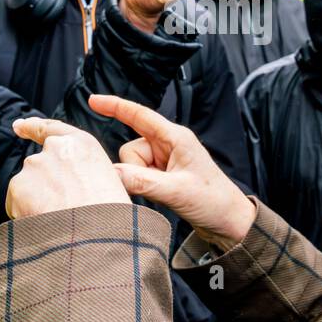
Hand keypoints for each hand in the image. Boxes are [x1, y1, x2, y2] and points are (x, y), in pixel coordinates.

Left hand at [7, 117, 129, 217]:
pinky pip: (15, 204)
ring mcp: (34, 166)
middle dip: (42, 185)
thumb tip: (75, 184)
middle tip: (60, 209)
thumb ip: (87, 173)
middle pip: (38, 165)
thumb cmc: (109, 218)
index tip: (18, 126)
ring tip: (56, 221)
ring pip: (26, 186)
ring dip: (35, 201)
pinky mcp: (18, 187)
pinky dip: (23, 215)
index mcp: (82, 144)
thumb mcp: (110, 184)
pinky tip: (42, 225)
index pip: (50, 128)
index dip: (32, 126)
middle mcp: (55, 149)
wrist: (95, 240)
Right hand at [89, 94, 254, 251]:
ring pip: (131, 166)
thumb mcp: (176, 191)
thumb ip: (142, 182)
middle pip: (130, 149)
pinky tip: (161, 195)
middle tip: (160, 186)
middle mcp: (168, 145)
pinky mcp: (162, 175)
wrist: (228, 222)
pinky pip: (137, 176)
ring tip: (164, 192)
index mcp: (176, 138)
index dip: (115, 106)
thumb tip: (112, 174)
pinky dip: (142, 186)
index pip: (140, 116)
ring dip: (140, 181)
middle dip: (135, 170)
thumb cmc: (213, 201)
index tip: (93, 100)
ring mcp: (164, 161)